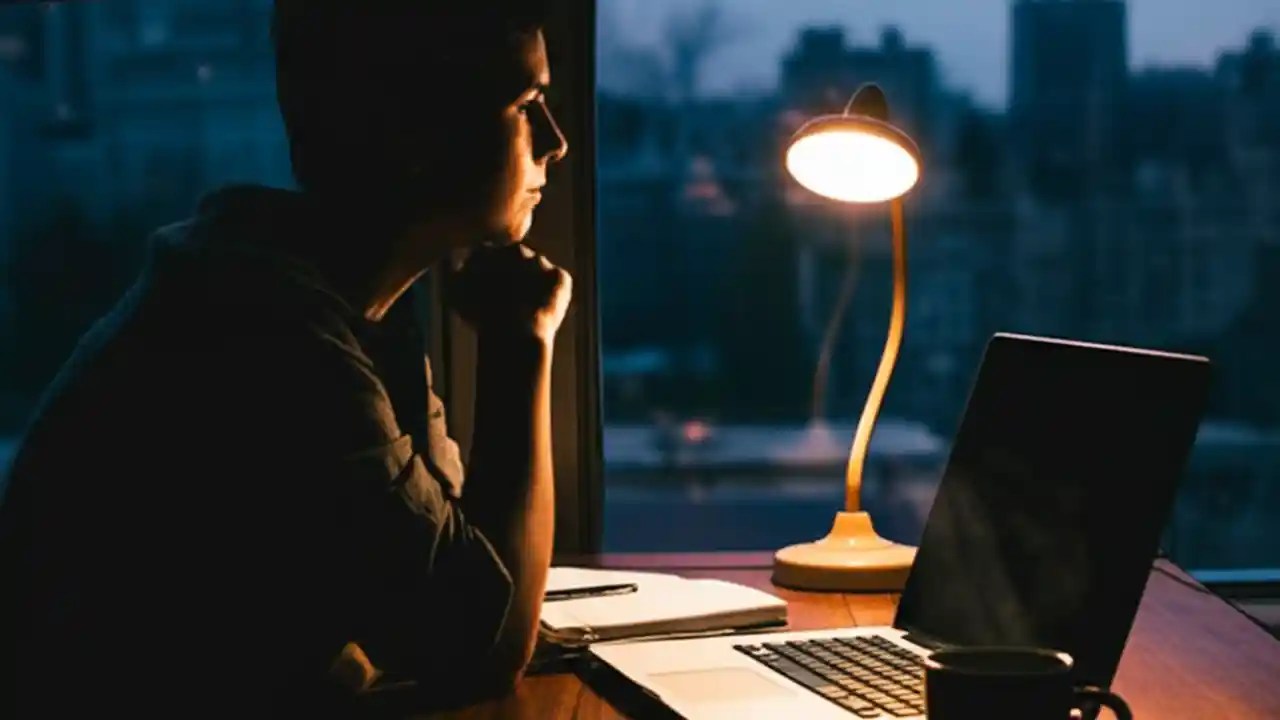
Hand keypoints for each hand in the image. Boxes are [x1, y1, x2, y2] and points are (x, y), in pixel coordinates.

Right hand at [446, 243, 571, 341]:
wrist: (513, 330)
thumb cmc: (479, 315)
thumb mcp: (454, 294)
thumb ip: (455, 275)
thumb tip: (457, 268)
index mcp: (487, 251)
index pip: (486, 258)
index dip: (488, 276)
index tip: (488, 293)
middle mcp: (516, 250)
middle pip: (515, 260)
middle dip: (513, 275)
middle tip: (510, 301)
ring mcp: (541, 262)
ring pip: (538, 271)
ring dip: (534, 284)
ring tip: (526, 310)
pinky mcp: (561, 278)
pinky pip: (557, 286)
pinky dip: (552, 297)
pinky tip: (541, 313)